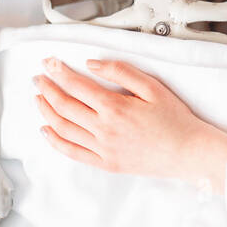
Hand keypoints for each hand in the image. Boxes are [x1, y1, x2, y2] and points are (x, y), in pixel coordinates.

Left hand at [32, 56, 226, 192]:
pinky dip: (55, 141)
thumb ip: (120, 71)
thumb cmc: (174, 118)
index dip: (59, 72)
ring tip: (39, 99)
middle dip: (47, 89)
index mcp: (115, 108)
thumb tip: (91, 63)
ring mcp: (103, 149)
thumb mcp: (152, 86)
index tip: (49, 63)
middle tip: (38, 78)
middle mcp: (104, 130)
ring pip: (63, 129)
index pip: (76, 86)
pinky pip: (72, 153)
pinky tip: (46, 130)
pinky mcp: (106, 164)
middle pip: (64, 107)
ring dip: (46, 112)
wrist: (188, 152)